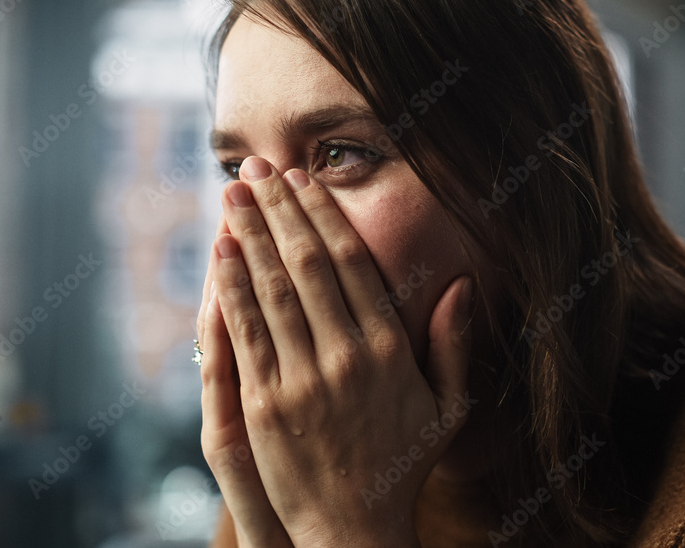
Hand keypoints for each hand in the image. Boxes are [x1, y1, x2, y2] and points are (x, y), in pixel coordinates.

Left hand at [202, 156, 473, 545]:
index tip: (305, 182)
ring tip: (233, 194)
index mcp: (391, 352)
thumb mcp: (449, 407)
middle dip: (279, 211)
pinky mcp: (262, 405)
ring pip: (271, 291)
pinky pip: (244, 334)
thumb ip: (454, 344)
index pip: (353, 265)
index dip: (325, 217)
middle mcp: (346, 358)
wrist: (355, 527)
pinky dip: (230, 288)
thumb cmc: (404, 464)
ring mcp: (301, 381)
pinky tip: (221, 253)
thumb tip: (463, 284)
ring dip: (249, 236)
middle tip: (259, 171)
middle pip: (307, 266)